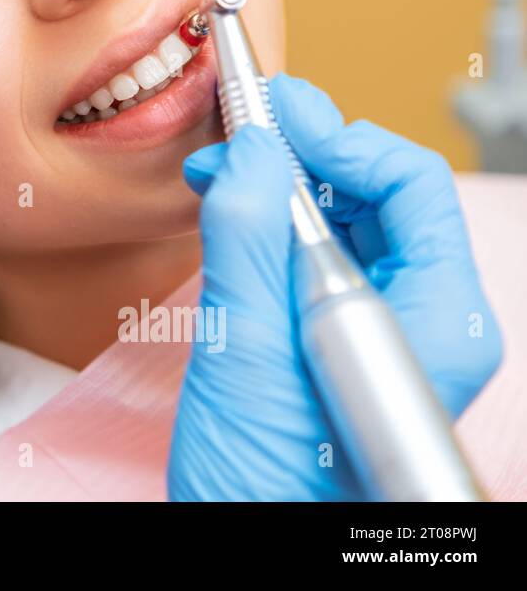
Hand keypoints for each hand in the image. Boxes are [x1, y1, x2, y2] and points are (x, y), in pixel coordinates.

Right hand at [167, 74, 502, 499]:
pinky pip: (318, 259)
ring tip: (222, 171)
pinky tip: (233, 214)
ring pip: (345, 222)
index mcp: (436, 322)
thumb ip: (250, 242)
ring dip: (282, 184)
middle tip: (238, 130)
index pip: (409, 185)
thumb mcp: (248, 357)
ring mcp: (384, 333)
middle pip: (378, 196)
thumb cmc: (265, 492)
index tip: (273, 112)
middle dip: (304, 154)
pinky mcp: (341, 343)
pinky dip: (273, 224)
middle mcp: (424, 321)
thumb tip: (257, 148)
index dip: (339, 135)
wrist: (246, 553)